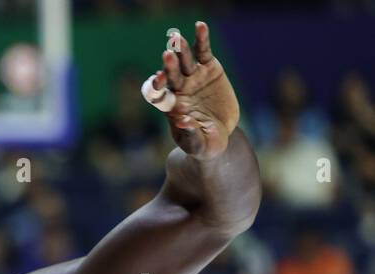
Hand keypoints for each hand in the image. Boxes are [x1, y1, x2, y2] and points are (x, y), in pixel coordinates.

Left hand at [145, 21, 239, 157]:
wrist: (219, 135)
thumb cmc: (204, 144)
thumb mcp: (199, 144)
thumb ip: (190, 134)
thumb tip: (183, 121)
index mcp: (170, 107)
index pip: (158, 94)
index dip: (157, 86)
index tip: (159, 79)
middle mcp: (178, 89)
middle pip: (171, 75)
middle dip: (169, 66)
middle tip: (168, 55)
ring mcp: (193, 77)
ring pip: (185, 60)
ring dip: (182, 49)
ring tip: (178, 38)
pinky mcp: (208, 68)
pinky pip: (203, 51)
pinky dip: (202, 39)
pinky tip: (200, 26)